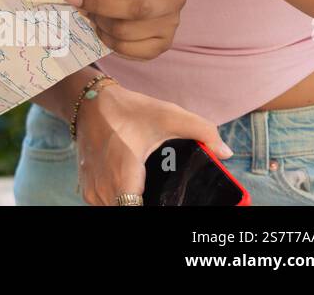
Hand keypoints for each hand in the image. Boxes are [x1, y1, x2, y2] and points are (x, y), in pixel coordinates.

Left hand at [64, 0, 184, 59]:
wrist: (136, 3)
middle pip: (138, 7)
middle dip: (101, 4)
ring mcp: (171, 23)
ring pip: (127, 29)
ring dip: (99, 22)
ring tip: (87, 13)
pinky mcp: (162, 44)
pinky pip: (128, 48)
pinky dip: (107, 39)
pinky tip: (100, 28)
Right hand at [74, 82, 232, 205]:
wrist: (89, 102)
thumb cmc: (129, 110)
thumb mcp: (168, 115)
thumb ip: (202, 132)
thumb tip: (225, 153)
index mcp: (123, 175)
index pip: (135, 211)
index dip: (158, 209)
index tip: (172, 203)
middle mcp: (104, 187)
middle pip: (130, 211)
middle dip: (151, 205)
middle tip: (168, 198)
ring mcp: (93, 190)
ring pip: (117, 210)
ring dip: (132, 205)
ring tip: (151, 195)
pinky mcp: (88, 188)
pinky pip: (106, 206)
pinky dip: (119, 202)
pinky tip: (134, 193)